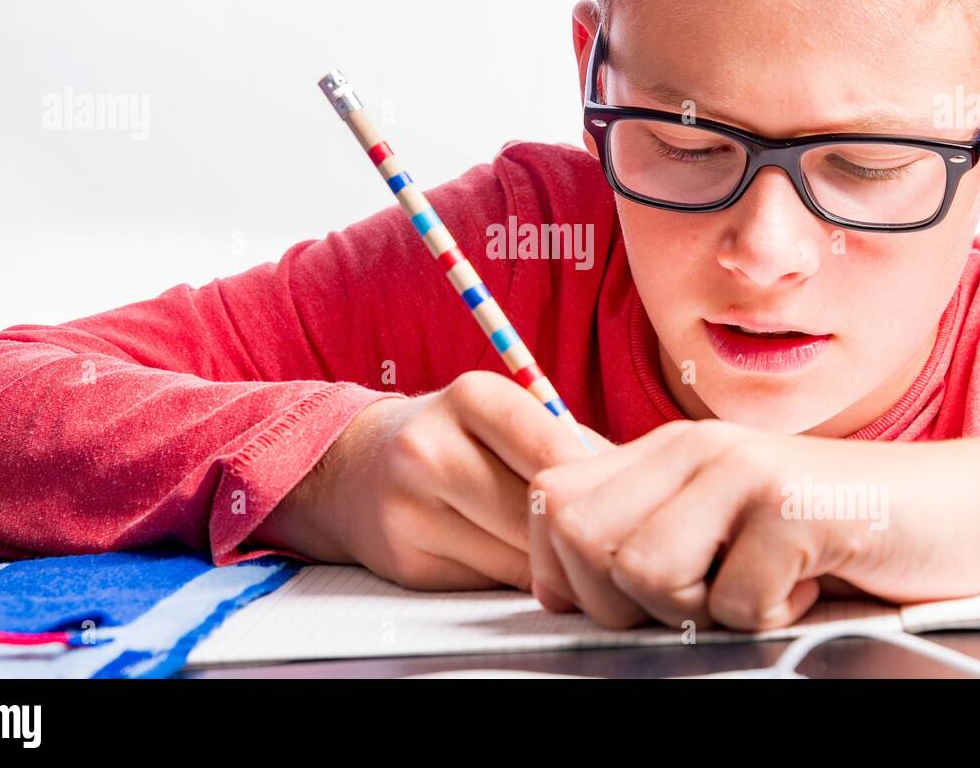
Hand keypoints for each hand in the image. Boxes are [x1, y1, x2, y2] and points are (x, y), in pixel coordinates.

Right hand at [252, 371, 608, 591]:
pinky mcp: (409, 562)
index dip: (597, 484)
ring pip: (518, 556)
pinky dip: (518, 578)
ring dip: (552, 562)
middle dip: (575, 530)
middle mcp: (432, 449)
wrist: (350, 470)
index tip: (620, 500)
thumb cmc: (450, 438)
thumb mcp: (499, 415)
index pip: (556, 450)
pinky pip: (491, 583)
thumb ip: (562, 441)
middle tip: (604, 536)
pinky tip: (519, 561)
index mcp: (471, 397)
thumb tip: (630, 487)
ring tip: (565, 550)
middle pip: (537, 511)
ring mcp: (413, 510)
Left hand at [527, 419, 979, 631]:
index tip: (616, 601)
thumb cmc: (828, 534)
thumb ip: (643, 535)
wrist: (955, 509)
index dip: (561, 568)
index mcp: (667, 451)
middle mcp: (695, 446)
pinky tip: (805, 581)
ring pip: (644, 571)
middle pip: (582, 538)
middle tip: (699, 598)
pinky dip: (769, 616)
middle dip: (624, 602)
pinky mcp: (794, 507)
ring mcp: (744, 470)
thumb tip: (557, 589)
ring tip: (756, 585)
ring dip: (699, 610)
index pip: (553, 500)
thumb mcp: (720, 524)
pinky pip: (732, 602)